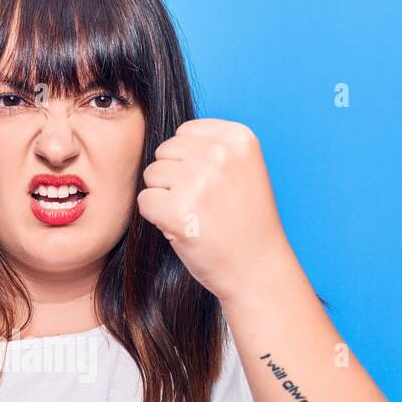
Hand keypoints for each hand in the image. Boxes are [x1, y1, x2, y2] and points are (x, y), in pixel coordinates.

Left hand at [136, 118, 287, 303]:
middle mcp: (219, 153)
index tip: (211, 187)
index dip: (188, 162)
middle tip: (201, 205)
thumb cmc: (246, 222)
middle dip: (174, 178)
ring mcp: (198, 180)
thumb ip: (211, 148)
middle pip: (164, 151)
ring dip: (165, 197)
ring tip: (194, 216)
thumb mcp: (243, 170)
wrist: (257, 269)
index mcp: (238, 138)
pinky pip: (144, 200)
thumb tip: (165, 142)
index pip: (184, 132)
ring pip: (151, 174)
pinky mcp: (178, 209)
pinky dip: (156, 218)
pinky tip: (182, 228)